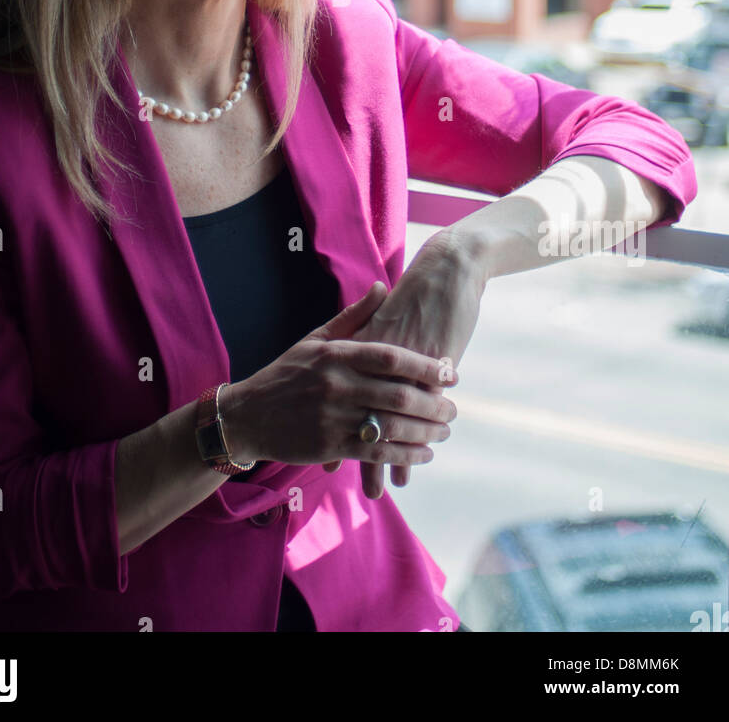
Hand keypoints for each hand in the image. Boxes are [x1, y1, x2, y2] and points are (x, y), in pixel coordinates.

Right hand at [218, 283, 456, 469]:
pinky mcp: (329, 446)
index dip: (425, 366)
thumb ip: (353, 317)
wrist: (246, 415)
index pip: (391, 357)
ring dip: (425, 433)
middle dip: (433, 404)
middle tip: (453, 409)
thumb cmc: (286, 373)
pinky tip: (422, 455)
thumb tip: (383, 286)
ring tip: (443, 433)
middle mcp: (337, 384)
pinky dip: (404, 456)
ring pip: (392, 427)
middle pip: (398, 394)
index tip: (449, 372)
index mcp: (337, 354)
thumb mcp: (315, 339)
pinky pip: (376, 453)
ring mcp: (333, 417)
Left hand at [322, 230, 486, 498]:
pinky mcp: (430, 369)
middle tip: (341, 483)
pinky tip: (412, 462)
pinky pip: (417, 412)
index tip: (322, 458)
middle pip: (356, 414)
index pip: (336, 395)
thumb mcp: (378, 321)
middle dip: (351, 452)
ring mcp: (402, 367)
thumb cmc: (411, 299)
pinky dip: (413, 438)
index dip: (328, 426)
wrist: (443, 275)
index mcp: (357, 347)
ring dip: (382, 459)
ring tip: (377, 490)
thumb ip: (358, 342)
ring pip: (385, 421)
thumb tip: (342, 378)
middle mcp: (373, 360)